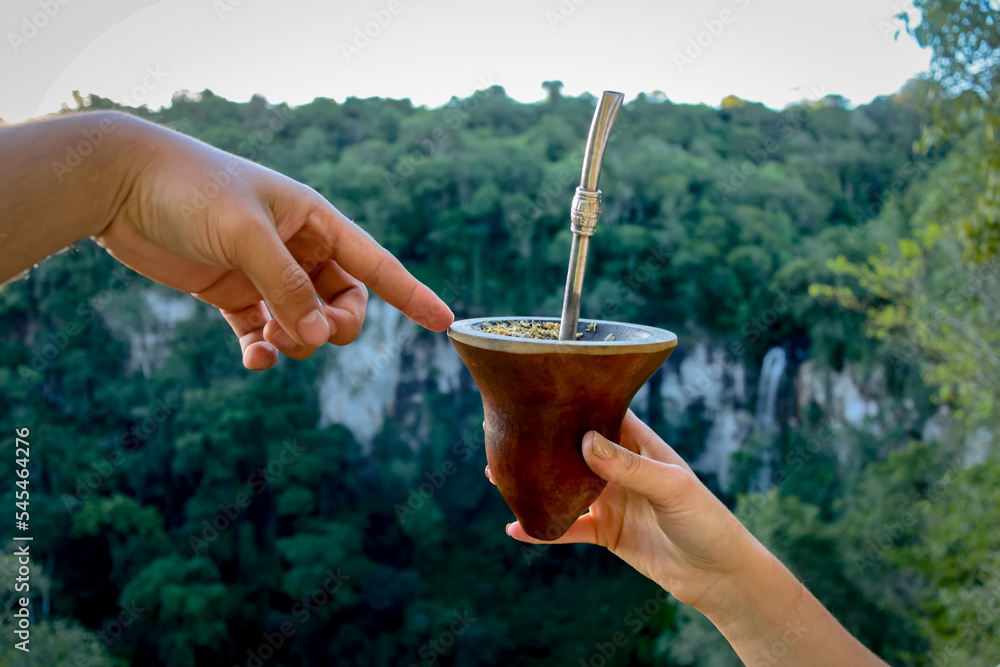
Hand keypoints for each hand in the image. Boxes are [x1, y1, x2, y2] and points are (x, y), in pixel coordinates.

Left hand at [88, 113, 451, 369]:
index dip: (412, 294)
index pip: (376, 263)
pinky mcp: (230, 291)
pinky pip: (263, 333)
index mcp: (314, 219)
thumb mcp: (246, 236)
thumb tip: (318, 337)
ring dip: (297, 340)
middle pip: (343, 303)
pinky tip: (254, 360)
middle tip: (305, 334)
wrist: (121, 182)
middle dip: (334, 327)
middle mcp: (297, 246)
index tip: (444, 321)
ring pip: (306, 322)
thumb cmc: (190, 189)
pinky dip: (264, 352)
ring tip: (269, 340)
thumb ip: (287, 287)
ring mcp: (265, 271)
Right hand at [490, 410, 760, 614]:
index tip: (536, 393)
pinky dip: (543, 529)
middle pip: (573, 449)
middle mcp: (621, 467)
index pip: (601, 412)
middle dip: (541, 442)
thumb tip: (585, 441)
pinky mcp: (606, 532)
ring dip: (536, 483)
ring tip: (497, 475)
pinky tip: (516, 528)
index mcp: (639, 444)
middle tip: (505, 435)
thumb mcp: (671, 487)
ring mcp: (612, 499)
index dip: (572, 402)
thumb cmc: (707, 521)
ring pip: (564, 487)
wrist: (720, 577)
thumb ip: (629, 466)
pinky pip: (568, 528)